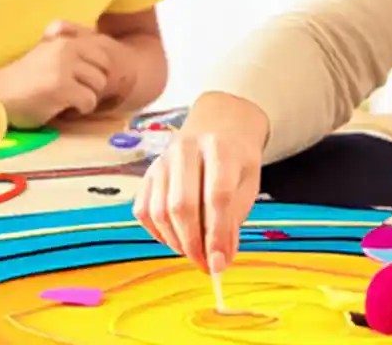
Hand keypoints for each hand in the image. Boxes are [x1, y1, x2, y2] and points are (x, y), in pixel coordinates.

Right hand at [43, 20, 135, 103]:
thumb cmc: (24, 79)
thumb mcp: (46, 52)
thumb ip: (68, 38)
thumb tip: (93, 30)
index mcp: (65, 39)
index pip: (102, 45)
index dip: (100, 65)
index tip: (85, 76)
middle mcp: (66, 48)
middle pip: (105, 66)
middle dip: (96, 81)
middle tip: (77, 89)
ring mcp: (63, 66)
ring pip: (99, 83)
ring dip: (89, 95)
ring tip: (69, 98)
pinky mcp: (61, 87)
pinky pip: (89, 100)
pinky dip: (81, 108)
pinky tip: (64, 107)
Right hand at [132, 94, 268, 272]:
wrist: (220, 127)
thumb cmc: (236, 161)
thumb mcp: (247, 185)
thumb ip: (233, 221)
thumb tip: (219, 261)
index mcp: (220, 149)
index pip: (217, 196)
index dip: (217, 233)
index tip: (219, 262)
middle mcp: (187, 149)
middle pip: (182, 205)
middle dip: (192, 242)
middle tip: (203, 264)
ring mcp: (163, 160)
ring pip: (160, 210)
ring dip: (175, 241)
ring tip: (193, 252)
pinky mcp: (148, 172)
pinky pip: (144, 210)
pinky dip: (157, 232)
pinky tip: (174, 238)